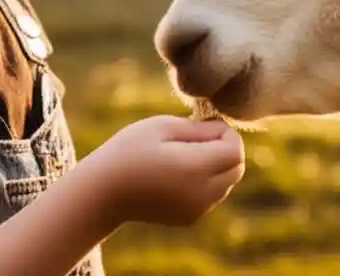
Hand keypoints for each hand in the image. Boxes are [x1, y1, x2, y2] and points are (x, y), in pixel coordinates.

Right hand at [82, 115, 244, 226]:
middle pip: (236, 167)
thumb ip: (199, 128)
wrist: (103, 192)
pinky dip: (206, 180)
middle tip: (196, 136)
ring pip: (227, 182)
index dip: (225, 131)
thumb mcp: (162, 126)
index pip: (235, 149)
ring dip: (217, 165)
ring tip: (184, 153)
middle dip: (225, 148)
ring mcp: (197, 209)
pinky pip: (213, 195)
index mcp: (195, 168)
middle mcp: (201, 193)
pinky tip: (178, 172)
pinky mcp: (189, 218)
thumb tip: (223, 130)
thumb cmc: (129, 151)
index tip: (202, 122)